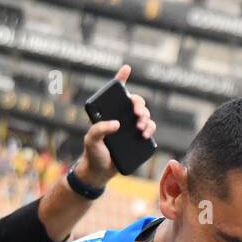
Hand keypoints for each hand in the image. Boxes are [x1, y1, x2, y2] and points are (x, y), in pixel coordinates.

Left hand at [73, 64, 154, 187]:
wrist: (99, 173)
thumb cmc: (93, 154)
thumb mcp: (91, 140)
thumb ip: (99, 129)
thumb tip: (117, 124)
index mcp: (108, 114)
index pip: (115, 93)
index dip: (121, 79)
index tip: (126, 68)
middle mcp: (121, 118)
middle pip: (135, 102)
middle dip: (139, 104)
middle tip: (136, 113)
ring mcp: (130, 128)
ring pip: (145, 115)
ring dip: (146, 117)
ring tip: (140, 127)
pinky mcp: (138, 139)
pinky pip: (149, 129)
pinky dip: (150, 128)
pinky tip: (145, 133)